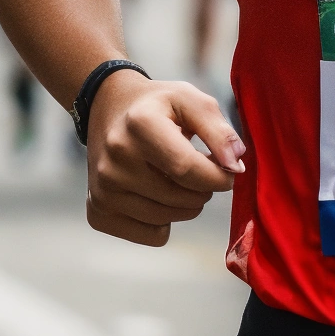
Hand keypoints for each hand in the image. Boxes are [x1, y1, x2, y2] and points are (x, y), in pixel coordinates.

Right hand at [83, 71, 243, 247]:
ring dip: (186, 205)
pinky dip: (164, 221)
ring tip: (176, 178)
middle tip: (198, 168)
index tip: (229, 171)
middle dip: (204, 188)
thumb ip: (218, 129)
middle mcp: (114, 161)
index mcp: (139, 125)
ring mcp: (103, 191)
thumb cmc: (158, 106)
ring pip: (169, 220)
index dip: (218, 176)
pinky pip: (153, 236)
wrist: (108, 110)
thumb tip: (235, 165)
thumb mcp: (190, 99)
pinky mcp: (99, 213)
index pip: (188, 169)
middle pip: (182, 199)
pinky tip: (155, 194)